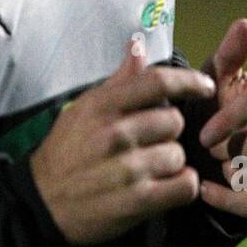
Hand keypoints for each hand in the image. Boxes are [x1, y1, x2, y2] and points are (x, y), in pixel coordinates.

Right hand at [29, 35, 217, 245]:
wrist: (42, 202)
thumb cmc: (66, 151)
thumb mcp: (84, 109)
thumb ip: (118, 80)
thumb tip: (138, 44)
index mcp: (103, 106)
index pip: (157, 82)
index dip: (189, 80)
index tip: (204, 85)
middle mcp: (115, 135)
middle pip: (174, 121)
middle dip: (168, 132)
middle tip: (151, 142)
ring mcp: (127, 169)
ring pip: (179, 155)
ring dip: (172, 163)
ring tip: (152, 168)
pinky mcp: (137, 202)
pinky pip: (184, 186)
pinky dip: (182, 186)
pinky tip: (167, 186)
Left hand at [195, 18, 246, 218]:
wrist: (203, 151)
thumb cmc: (210, 106)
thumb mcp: (212, 80)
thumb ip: (229, 54)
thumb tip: (244, 23)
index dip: (230, 117)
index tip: (202, 133)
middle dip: (236, 147)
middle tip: (207, 151)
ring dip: (235, 173)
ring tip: (210, 170)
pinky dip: (233, 200)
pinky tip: (207, 191)